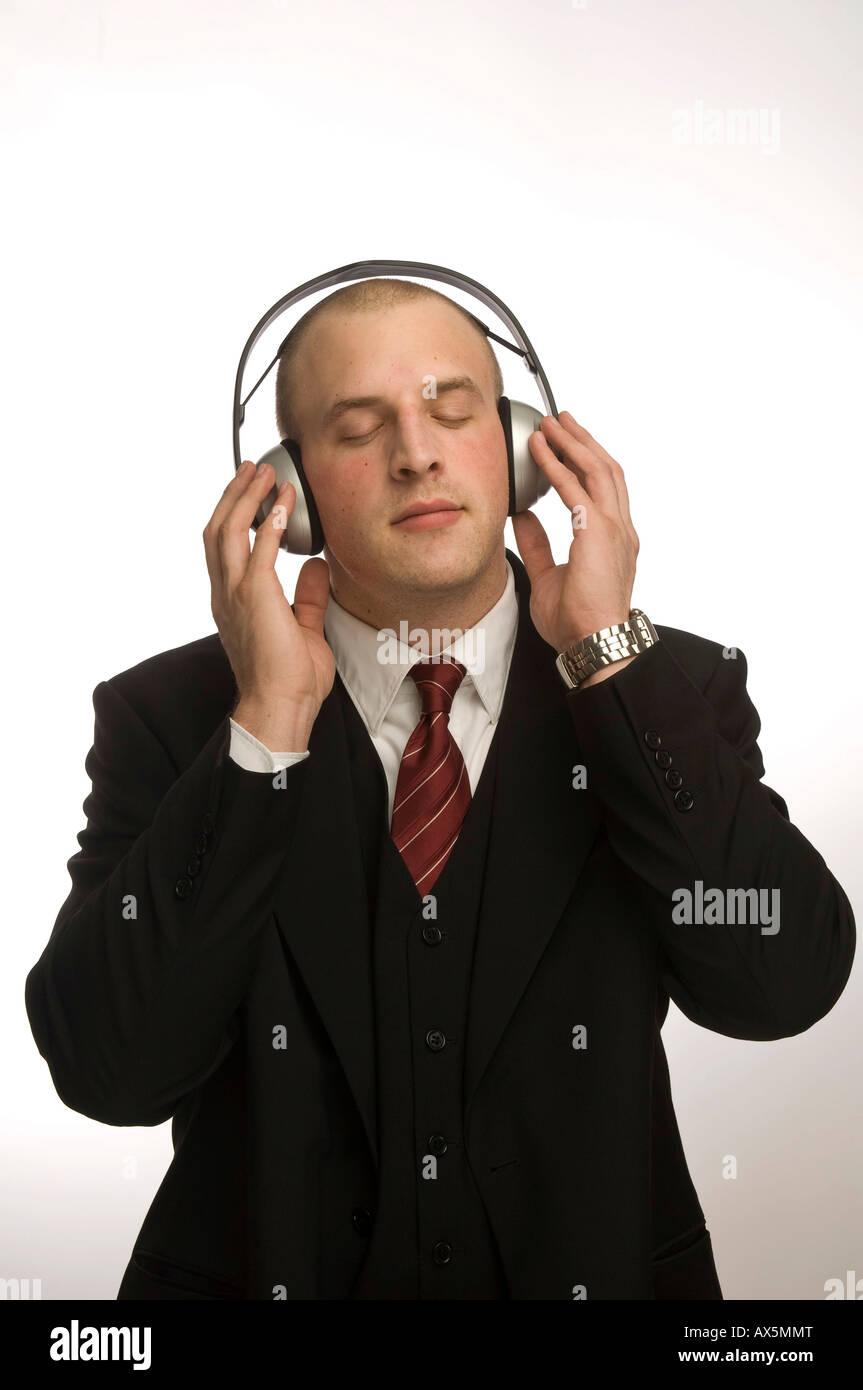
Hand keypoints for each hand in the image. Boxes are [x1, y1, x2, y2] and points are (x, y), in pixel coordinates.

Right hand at [203, 461, 335, 747]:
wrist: (280, 707)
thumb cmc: (290, 681)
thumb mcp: (305, 631)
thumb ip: (308, 598)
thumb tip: (316, 568)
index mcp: (232, 603)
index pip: (224, 550)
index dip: (233, 517)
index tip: (250, 494)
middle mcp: (225, 594)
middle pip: (216, 530)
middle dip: (232, 496)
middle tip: (251, 471)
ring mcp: (234, 593)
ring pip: (228, 530)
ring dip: (245, 496)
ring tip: (263, 473)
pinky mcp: (253, 595)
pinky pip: (259, 545)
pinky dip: (272, 517)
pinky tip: (284, 499)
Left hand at [510, 411, 638, 654]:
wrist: (594, 642)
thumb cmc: (577, 620)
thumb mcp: (548, 575)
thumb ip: (537, 543)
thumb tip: (521, 516)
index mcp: (614, 540)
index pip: (603, 490)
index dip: (586, 463)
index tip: (567, 446)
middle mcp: (619, 529)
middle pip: (606, 470)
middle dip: (583, 441)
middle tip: (562, 421)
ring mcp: (613, 528)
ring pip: (597, 469)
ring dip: (573, 442)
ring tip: (553, 424)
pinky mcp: (597, 531)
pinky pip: (574, 487)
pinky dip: (555, 464)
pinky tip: (540, 450)